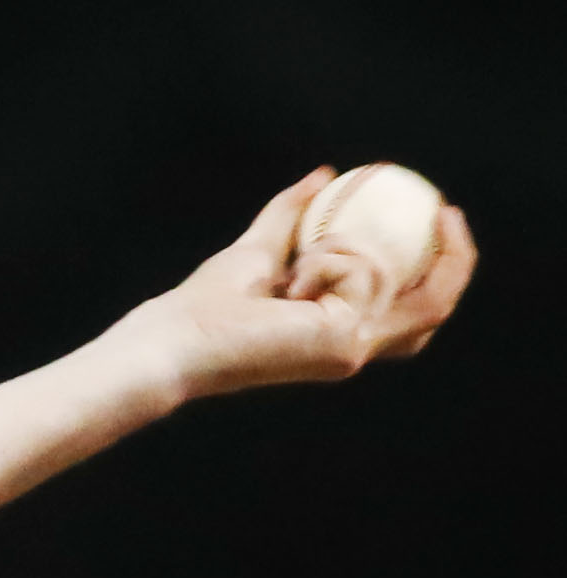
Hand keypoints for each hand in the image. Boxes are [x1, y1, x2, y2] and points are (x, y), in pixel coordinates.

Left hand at [113, 168, 475, 403]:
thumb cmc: (202, 306)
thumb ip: (290, 214)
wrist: (175, 341)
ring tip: (298, 263)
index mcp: (337, 333)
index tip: (439, 217)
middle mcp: (351, 350)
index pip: (409, 311)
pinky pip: (362, 274)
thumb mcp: (258, 247)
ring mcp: (351, 351)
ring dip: (347, 251)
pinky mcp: (344, 343)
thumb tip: (324, 174)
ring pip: (392, 278)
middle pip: (433, 308)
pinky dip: (329, 260)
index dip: (440, 269)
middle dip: (455, 260)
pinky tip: (290, 282)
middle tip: (445, 211)